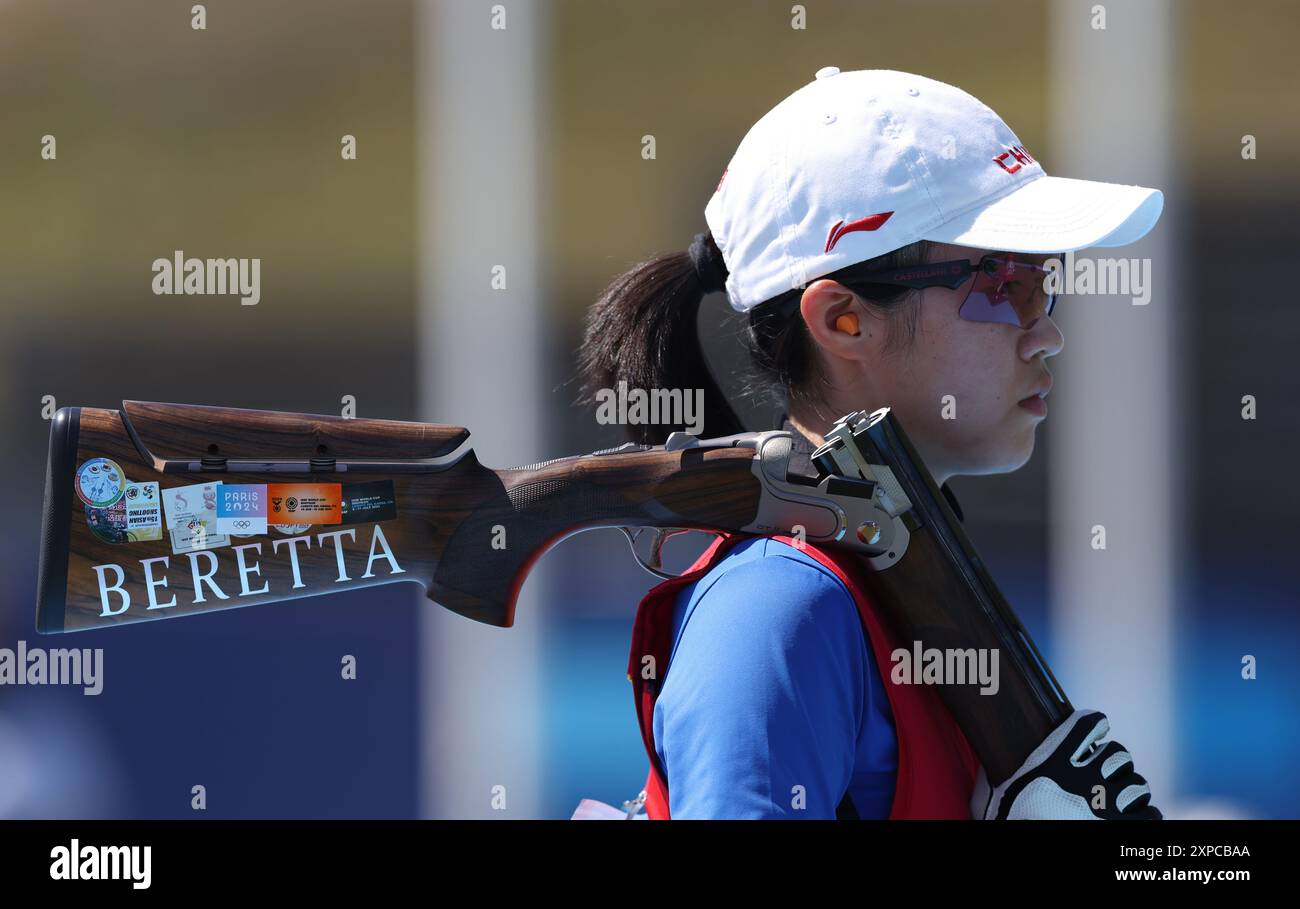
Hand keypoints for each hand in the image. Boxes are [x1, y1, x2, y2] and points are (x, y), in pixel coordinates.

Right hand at [970, 709, 1161, 819]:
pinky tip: (1130, 819)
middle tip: (1103, 777)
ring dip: (1128, 792)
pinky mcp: (1120, 827)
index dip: (1095, 726)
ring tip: (1117, 801)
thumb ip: (995, 772)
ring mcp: (1108, 804)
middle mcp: (1085, 776)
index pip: (1090, 722)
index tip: (1094, 733)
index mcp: (1054, 759)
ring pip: (1138, 785)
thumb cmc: (1005, 821)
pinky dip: (1142, 817)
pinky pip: (1150, 815)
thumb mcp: (990, 793)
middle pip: (1119, 755)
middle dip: (1113, 766)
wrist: (1016, 842)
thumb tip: (986, 761)